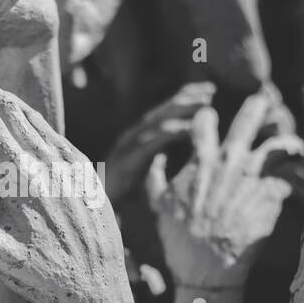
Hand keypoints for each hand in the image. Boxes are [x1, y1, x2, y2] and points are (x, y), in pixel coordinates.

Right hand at [0, 65, 119, 302]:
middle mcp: (48, 160)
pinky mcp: (86, 174)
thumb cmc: (44, 278)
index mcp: (20, 173)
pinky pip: (54, 135)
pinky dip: (29, 120)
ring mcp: (71, 164)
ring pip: (33, 116)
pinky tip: (21, 126)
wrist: (100, 294)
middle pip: (6, 104)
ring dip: (1, 98)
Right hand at [102, 81, 213, 203]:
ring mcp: (127, 148)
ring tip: (204, 104)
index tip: (208, 92)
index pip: (163, 113)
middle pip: (162, 111)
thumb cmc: (119, 195)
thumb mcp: (140, 173)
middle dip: (186, 98)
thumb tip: (166, 157)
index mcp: (137, 139)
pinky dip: (171, 134)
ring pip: (157, 122)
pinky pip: (152, 143)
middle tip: (210, 90)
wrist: (93, 212)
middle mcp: (131, 138)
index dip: (184, 100)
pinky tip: (189, 130)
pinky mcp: (127, 161)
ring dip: (182, 111)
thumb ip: (152, 161)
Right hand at [146, 91, 294, 287]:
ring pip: (278, 142)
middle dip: (256, 106)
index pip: (205, 122)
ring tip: (293, 142)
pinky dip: (294, 170)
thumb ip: (156, 177)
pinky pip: (290, 172)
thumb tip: (157, 159)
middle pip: (247, 120)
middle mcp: (228, 161)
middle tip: (264, 98)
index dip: (209, 116)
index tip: (213, 114)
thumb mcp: (158, 205)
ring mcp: (252, 175)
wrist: (208, 267)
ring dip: (286, 139)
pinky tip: (298, 173)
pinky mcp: (272, 192)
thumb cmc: (181, 239)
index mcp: (200, 161)